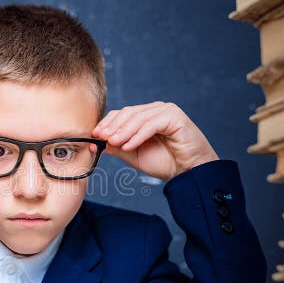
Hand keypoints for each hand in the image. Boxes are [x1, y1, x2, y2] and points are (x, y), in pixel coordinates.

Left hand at [91, 101, 218, 181]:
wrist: (189, 173)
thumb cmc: (165, 163)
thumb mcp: (134, 155)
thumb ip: (117, 146)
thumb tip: (96, 142)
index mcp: (147, 115)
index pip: (123, 113)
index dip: (107, 123)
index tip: (94, 135)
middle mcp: (156, 110)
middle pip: (129, 113)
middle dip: (112, 126)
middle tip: (100, 137)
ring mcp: (167, 111)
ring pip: (139, 118)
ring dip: (123, 131)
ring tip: (112, 142)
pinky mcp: (175, 117)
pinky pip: (152, 125)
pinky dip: (138, 135)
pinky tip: (128, 146)